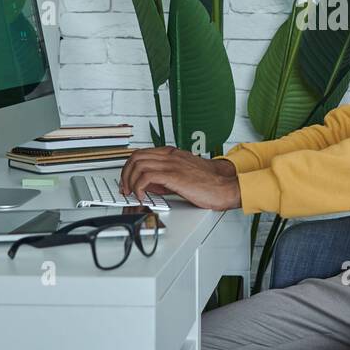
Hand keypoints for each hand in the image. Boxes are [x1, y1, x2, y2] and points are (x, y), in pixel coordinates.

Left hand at [118, 146, 241, 210]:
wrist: (225, 186)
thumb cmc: (208, 183)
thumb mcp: (183, 175)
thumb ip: (166, 177)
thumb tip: (151, 185)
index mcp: (172, 154)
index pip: (141, 153)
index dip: (129, 168)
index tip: (127, 181)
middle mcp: (170, 156)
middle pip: (136, 157)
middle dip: (125, 174)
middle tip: (125, 189)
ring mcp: (172, 164)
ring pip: (138, 164)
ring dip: (130, 181)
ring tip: (132, 193)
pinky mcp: (174, 176)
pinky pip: (146, 177)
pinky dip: (139, 187)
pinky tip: (142, 196)